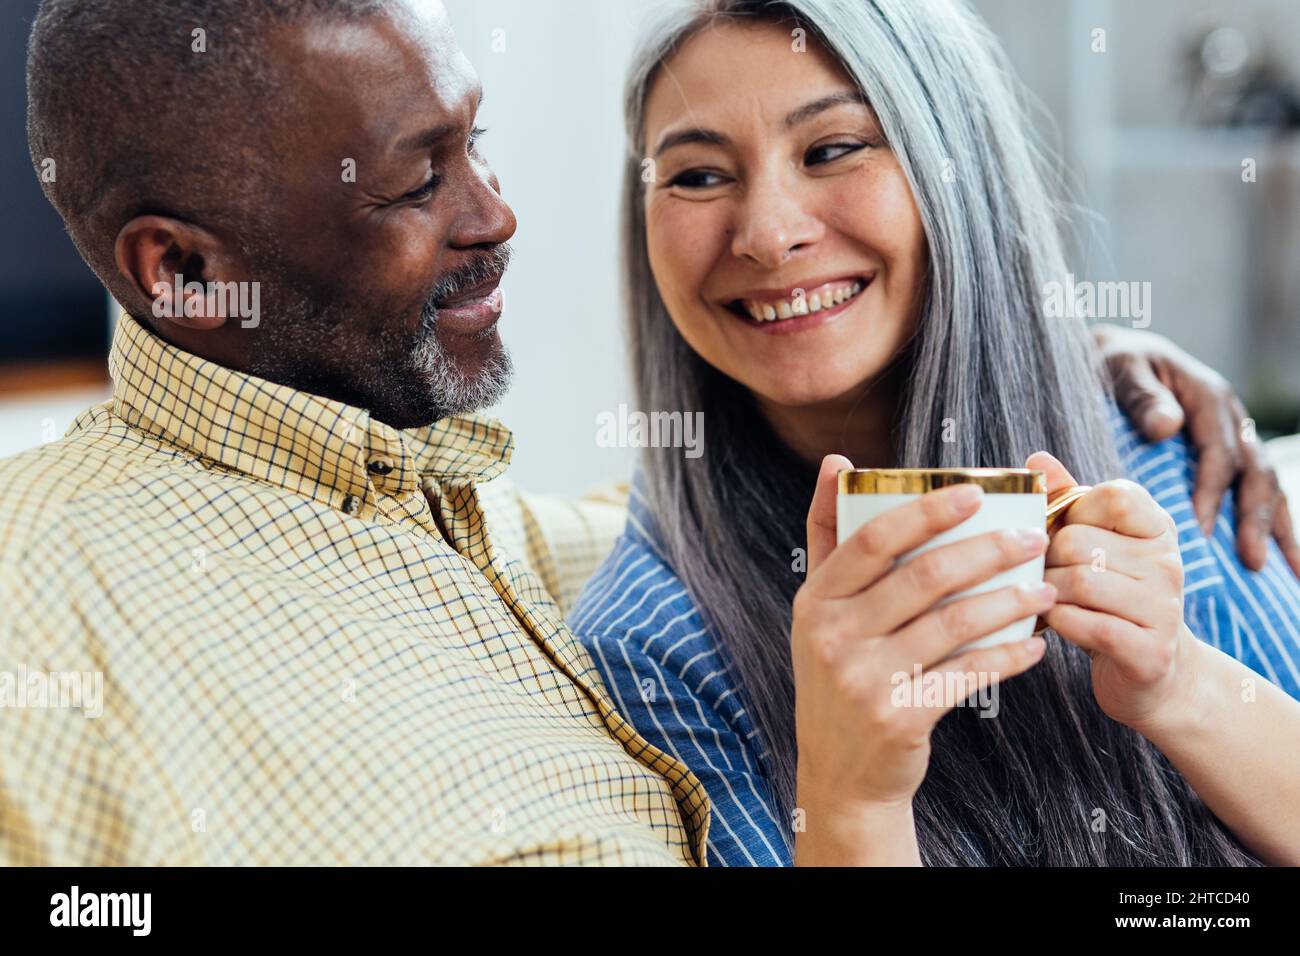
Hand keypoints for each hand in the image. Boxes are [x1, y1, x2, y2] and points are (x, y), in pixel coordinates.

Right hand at [792, 454, 1053, 863]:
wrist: (840, 775)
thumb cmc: (840, 677)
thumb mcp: (820, 610)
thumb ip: (829, 536)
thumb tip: (837, 462)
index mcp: (816, 600)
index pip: (872, 538)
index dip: (926, 510)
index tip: (975, 491)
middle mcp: (833, 635)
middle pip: (922, 576)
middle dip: (986, 551)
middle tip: (1031, 538)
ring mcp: (864, 678)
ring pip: (953, 623)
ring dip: (1007, 602)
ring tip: (1042, 590)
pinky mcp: (899, 716)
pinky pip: (967, 674)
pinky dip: (1006, 658)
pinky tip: (1033, 645)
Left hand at [1030, 450, 1201, 734]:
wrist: (1152, 673)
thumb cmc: (1109, 599)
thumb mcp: (1094, 544)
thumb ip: (1067, 501)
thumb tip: (1036, 459)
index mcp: (1157, 528)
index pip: (1112, 495)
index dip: (1073, 511)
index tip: (1066, 533)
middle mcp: (1168, 563)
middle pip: (1079, 541)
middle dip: (1046, 560)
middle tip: (1043, 575)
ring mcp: (1164, 608)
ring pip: (1080, 582)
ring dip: (1048, 592)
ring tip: (1046, 599)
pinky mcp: (1150, 650)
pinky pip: (1087, 624)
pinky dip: (1059, 622)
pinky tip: (1056, 623)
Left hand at [1092, 323, 1299, 575]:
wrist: (1120, 356)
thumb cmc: (1114, 365)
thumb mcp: (1123, 370)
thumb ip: (1142, 396)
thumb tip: (1167, 426)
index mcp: (1209, 397)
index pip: (1219, 451)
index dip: (1213, 491)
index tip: (1202, 530)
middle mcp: (1232, 418)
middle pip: (1256, 472)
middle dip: (1257, 519)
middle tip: (1252, 562)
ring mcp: (1237, 436)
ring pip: (1268, 484)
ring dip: (1277, 528)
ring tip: (1290, 573)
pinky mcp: (1233, 454)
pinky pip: (1258, 490)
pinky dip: (1272, 522)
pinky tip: (1283, 559)